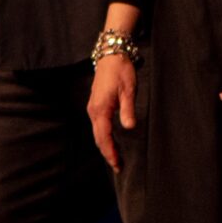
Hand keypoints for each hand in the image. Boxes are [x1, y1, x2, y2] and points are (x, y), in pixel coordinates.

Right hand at [88, 53, 137, 171]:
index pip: (104, 137)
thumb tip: (129, 127)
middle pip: (98, 138)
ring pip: (97, 133)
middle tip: (118, 166)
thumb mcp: (128, 90)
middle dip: (107, 153)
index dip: (110, 152)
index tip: (117, 164)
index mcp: (100, 109)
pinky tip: (111, 141)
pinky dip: (103, 136)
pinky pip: (98, 126)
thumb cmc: (121, 71)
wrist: (111, 55)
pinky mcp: (95, 105)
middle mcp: (93, 111)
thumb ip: (127, 110)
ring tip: (115, 157)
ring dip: (105, 146)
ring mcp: (92, 108)